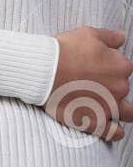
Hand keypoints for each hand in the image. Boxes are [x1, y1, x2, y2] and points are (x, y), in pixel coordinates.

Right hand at [46, 26, 132, 140]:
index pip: (123, 67)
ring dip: (120, 109)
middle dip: (111, 86)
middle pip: (123, 88)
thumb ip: (109, 36)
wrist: (42, 69)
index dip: (109, 65)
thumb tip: (122, 37)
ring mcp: (109, 106)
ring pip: (127, 113)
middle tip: (92, 81)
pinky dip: (114, 131)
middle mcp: (120, 87)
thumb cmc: (63, 50)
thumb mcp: (87, 33)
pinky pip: (114, 133)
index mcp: (121, 66)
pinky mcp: (96, 121)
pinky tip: (109, 125)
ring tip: (105, 104)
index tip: (95, 65)